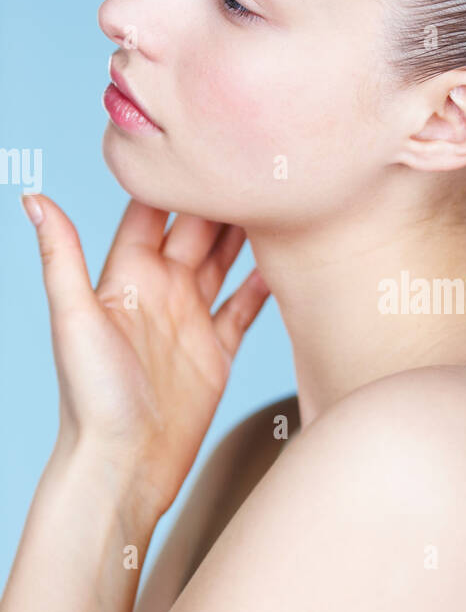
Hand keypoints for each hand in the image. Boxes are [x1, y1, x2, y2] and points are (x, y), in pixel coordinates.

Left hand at [21, 194, 269, 519]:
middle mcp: (160, 293)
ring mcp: (190, 322)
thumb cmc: (92, 399)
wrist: (122, 468)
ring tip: (278, 201)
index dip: (177, 181)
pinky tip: (287, 262)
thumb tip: (32, 196)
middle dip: (222, 198)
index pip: (154, 213)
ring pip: (224, 262)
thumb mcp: (74, 320)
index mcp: (127, 278)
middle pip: (197, 230)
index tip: (206, 143)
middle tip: (256, 164)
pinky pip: (244, 309)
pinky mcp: (215, 353)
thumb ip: (62, 258)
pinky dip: (264, 285)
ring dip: (248, 234)